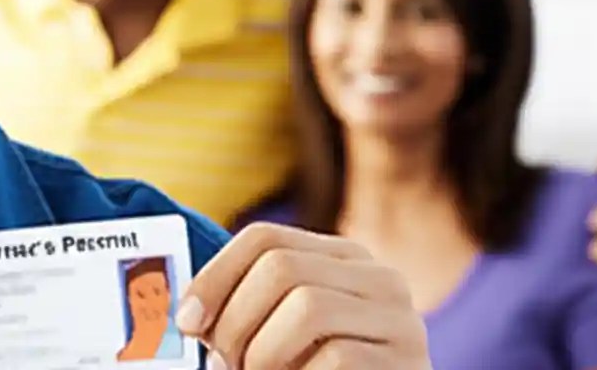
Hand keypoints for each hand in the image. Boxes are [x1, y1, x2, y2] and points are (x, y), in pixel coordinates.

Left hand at [177, 223, 428, 369]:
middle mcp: (379, 277)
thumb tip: (187, 318)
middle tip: (221, 363)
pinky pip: (339, 357)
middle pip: (282, 268)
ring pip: (309, 307)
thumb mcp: (281, 335)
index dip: (214, 278)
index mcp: (342, 257)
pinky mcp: (409, 363)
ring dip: (263, 353)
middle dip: (235, 321)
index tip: (187, 323)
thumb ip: (246, 314)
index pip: (264, 239)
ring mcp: (401, 320)